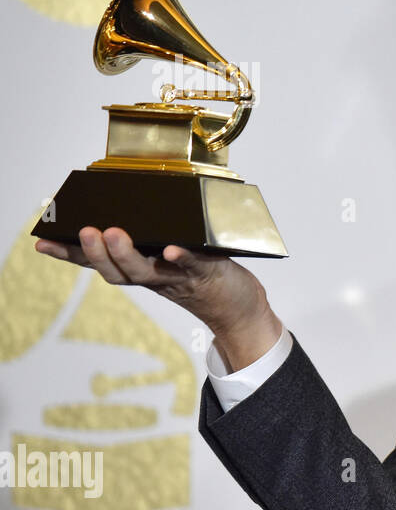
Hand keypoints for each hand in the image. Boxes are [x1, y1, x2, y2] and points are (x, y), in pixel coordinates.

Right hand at [33, 227, 277, 347]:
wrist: (238, 306)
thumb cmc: (200, 274)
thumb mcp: (166, 255)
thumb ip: (147, 239)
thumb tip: (122, 204)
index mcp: (139, 268)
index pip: (98, 263)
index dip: (70, 254)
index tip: (42, 242)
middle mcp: (153, 276)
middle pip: (116, 271)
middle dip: (96, 252)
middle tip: (84, 231)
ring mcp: (177, 276)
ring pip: (145, 271)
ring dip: (127, 254)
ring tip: (114, 234)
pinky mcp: (206, 273)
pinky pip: (191, 264)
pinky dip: (180, 256)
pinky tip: (171, 248)